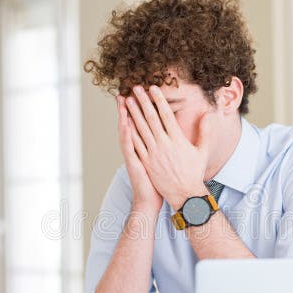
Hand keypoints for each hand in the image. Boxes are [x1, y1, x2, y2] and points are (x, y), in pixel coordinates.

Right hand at [116, 95, 162, 213]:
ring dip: (124, 117)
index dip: (139, 111)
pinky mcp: (133, 164)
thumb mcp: (160, 162)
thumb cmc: (158, 182)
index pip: (140, 125)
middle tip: (125, 92)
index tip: (140, 96)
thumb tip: (170, 137)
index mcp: (144, 147)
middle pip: (131, 125)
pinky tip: (126, 124)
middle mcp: (136, 149)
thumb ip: (163, 148)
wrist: (151, 201)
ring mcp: (134, 156)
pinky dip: (127, 136)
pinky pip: (130, 148)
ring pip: (127, 133)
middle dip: (129, 109)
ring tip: (123, 102)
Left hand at [125, 85, 212, 209]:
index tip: (153, 88)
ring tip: (127, 100)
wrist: (184, 193)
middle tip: (136, 88)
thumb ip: (205, 131)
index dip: (159, 100)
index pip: (166, 115)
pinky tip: (125, 122)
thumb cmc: (194, 172)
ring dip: (133, 113)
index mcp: (178, 140)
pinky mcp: (146, 162)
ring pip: (141, 129)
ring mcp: (153, 154)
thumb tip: (207, 114)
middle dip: (143, 102)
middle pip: (151, 118)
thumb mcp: (203, 151)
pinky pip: (136, 144)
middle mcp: (164, 145)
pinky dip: (130, 132)